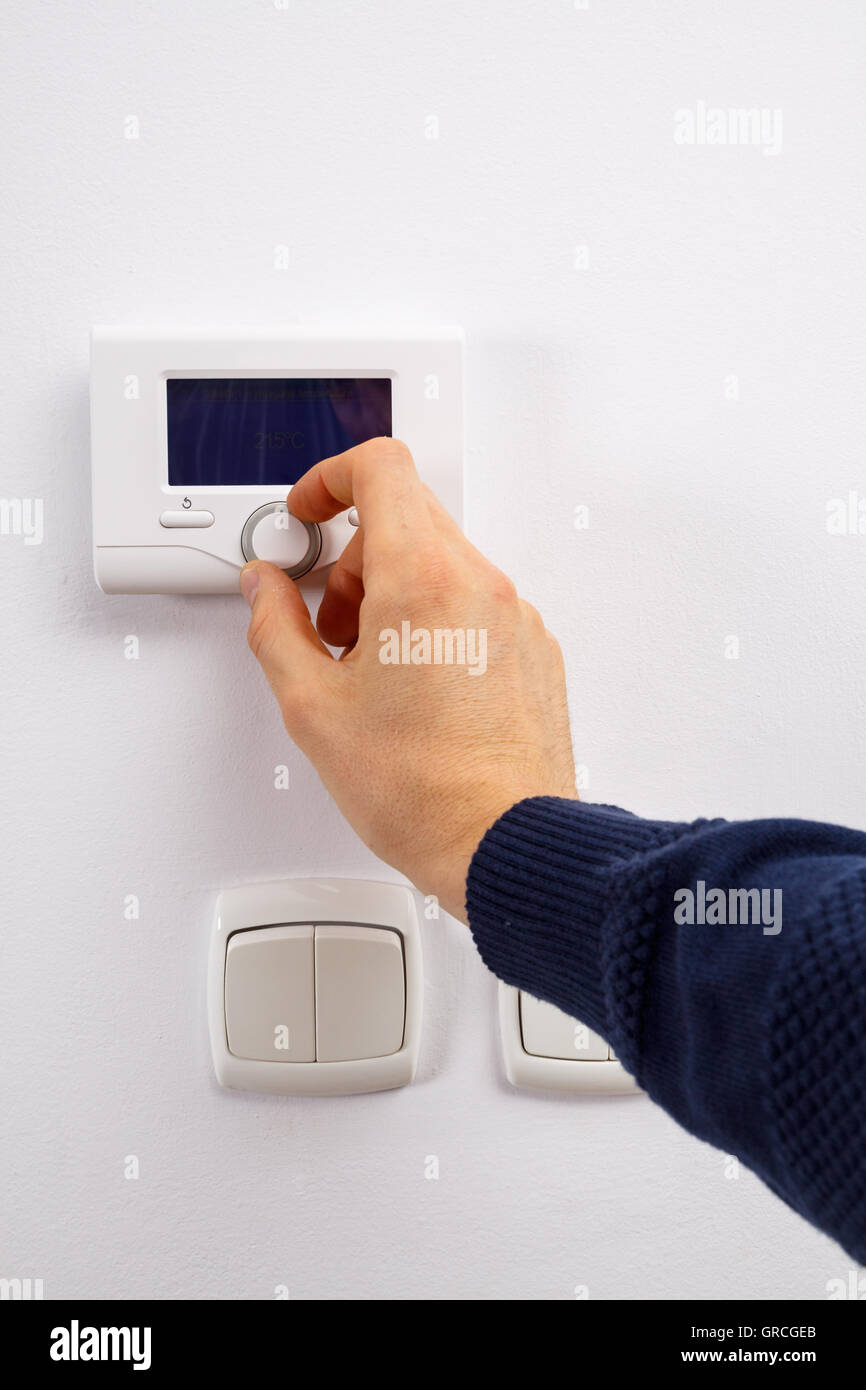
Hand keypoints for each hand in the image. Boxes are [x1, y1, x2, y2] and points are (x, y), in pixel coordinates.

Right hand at [240, 439, 577, 921]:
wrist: (504, 844)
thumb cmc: (424, 791)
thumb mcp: (314, 707)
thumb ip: (275, 628)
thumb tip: (265, 589)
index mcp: (424, 580)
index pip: (381, 468)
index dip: (330, 479)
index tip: (309, 514)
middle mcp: (480, 585)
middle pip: (407, 517)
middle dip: (352, 557)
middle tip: (329, 621)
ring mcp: (515, 616)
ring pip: (442, 563)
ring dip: (394, 592)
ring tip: (371, 668)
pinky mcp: (534, 650)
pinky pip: (476, 605)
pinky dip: (437, 622)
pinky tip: (415, 688)